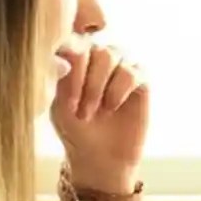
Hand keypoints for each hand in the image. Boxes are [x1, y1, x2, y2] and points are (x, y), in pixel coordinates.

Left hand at [52, 34, 148, 191]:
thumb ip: (60, 78)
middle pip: (94, 47)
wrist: (100, 157)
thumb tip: (68, 56)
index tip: (68, 101)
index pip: (73, 43)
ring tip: (95, 111)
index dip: (71, 67)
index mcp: (75, 57)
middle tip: (82, 111)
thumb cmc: (75, 130)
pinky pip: (133, 71)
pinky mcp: (141, 80)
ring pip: (113, 54)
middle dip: (87, 81)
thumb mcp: (59, 105)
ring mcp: (121, 66)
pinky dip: (120, 89)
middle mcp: (98, 56)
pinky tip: (112, 107)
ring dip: (100, 85)